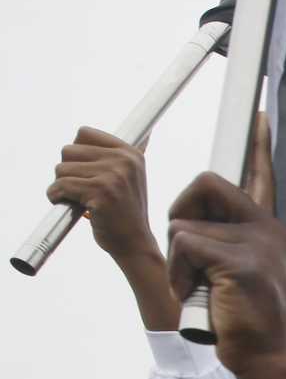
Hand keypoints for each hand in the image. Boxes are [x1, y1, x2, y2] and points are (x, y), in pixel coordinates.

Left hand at [49, 127, 158, 262]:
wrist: (136, 245)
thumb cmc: (125, 214)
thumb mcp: (130, 179)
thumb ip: (120, 157)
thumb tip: (135, 134)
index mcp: (130, 153)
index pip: (83, 133)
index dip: (77, 155)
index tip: (88, 174)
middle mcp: (124, 161)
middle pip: (67, 150)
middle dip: (68, 172)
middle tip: (84, 190)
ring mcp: (113, 176)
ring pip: (60, 168)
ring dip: (62, 187)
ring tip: (81, 201)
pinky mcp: (100, 192)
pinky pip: (60, 186)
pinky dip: (57, 198)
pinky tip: (72, 208)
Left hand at [164, 125, 285, 378]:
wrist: (265, 360)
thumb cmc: (246, 321)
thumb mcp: (245, 273)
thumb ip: (230, 243)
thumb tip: (189, 228)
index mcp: (270, 229)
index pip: (264, 177)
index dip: (260, 145)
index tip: (260, 114)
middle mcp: (268, 229)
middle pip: (207, 184)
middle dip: (182, 215)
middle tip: (191, 259)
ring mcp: (257, 243)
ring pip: (185, 222)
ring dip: (178, 260)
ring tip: (202, 290)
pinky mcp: (240, 260)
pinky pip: (184, 245)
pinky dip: (179, 273)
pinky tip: (200, 296)